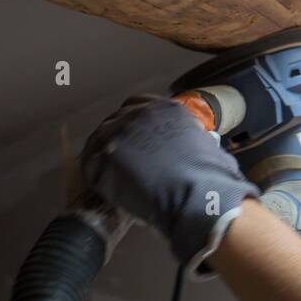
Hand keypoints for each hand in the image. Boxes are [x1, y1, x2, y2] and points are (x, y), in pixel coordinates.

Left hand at [79, 95, 257, 269]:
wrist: (196, 194)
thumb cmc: (210, 177)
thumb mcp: (206, 146)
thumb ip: (191, 141)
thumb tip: (196, 150)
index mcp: (165, 109)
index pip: (138, 105)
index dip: (136, 123)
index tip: (138, 137)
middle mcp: (139, 113)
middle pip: (116, 120)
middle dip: (119, 138)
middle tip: (125, 160)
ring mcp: (119, 132)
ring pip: (100, 140)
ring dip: (105, 155)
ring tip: (113, 176)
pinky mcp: (104, 154)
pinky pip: (91, 163)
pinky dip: (96, 175)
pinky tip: (105, 187)